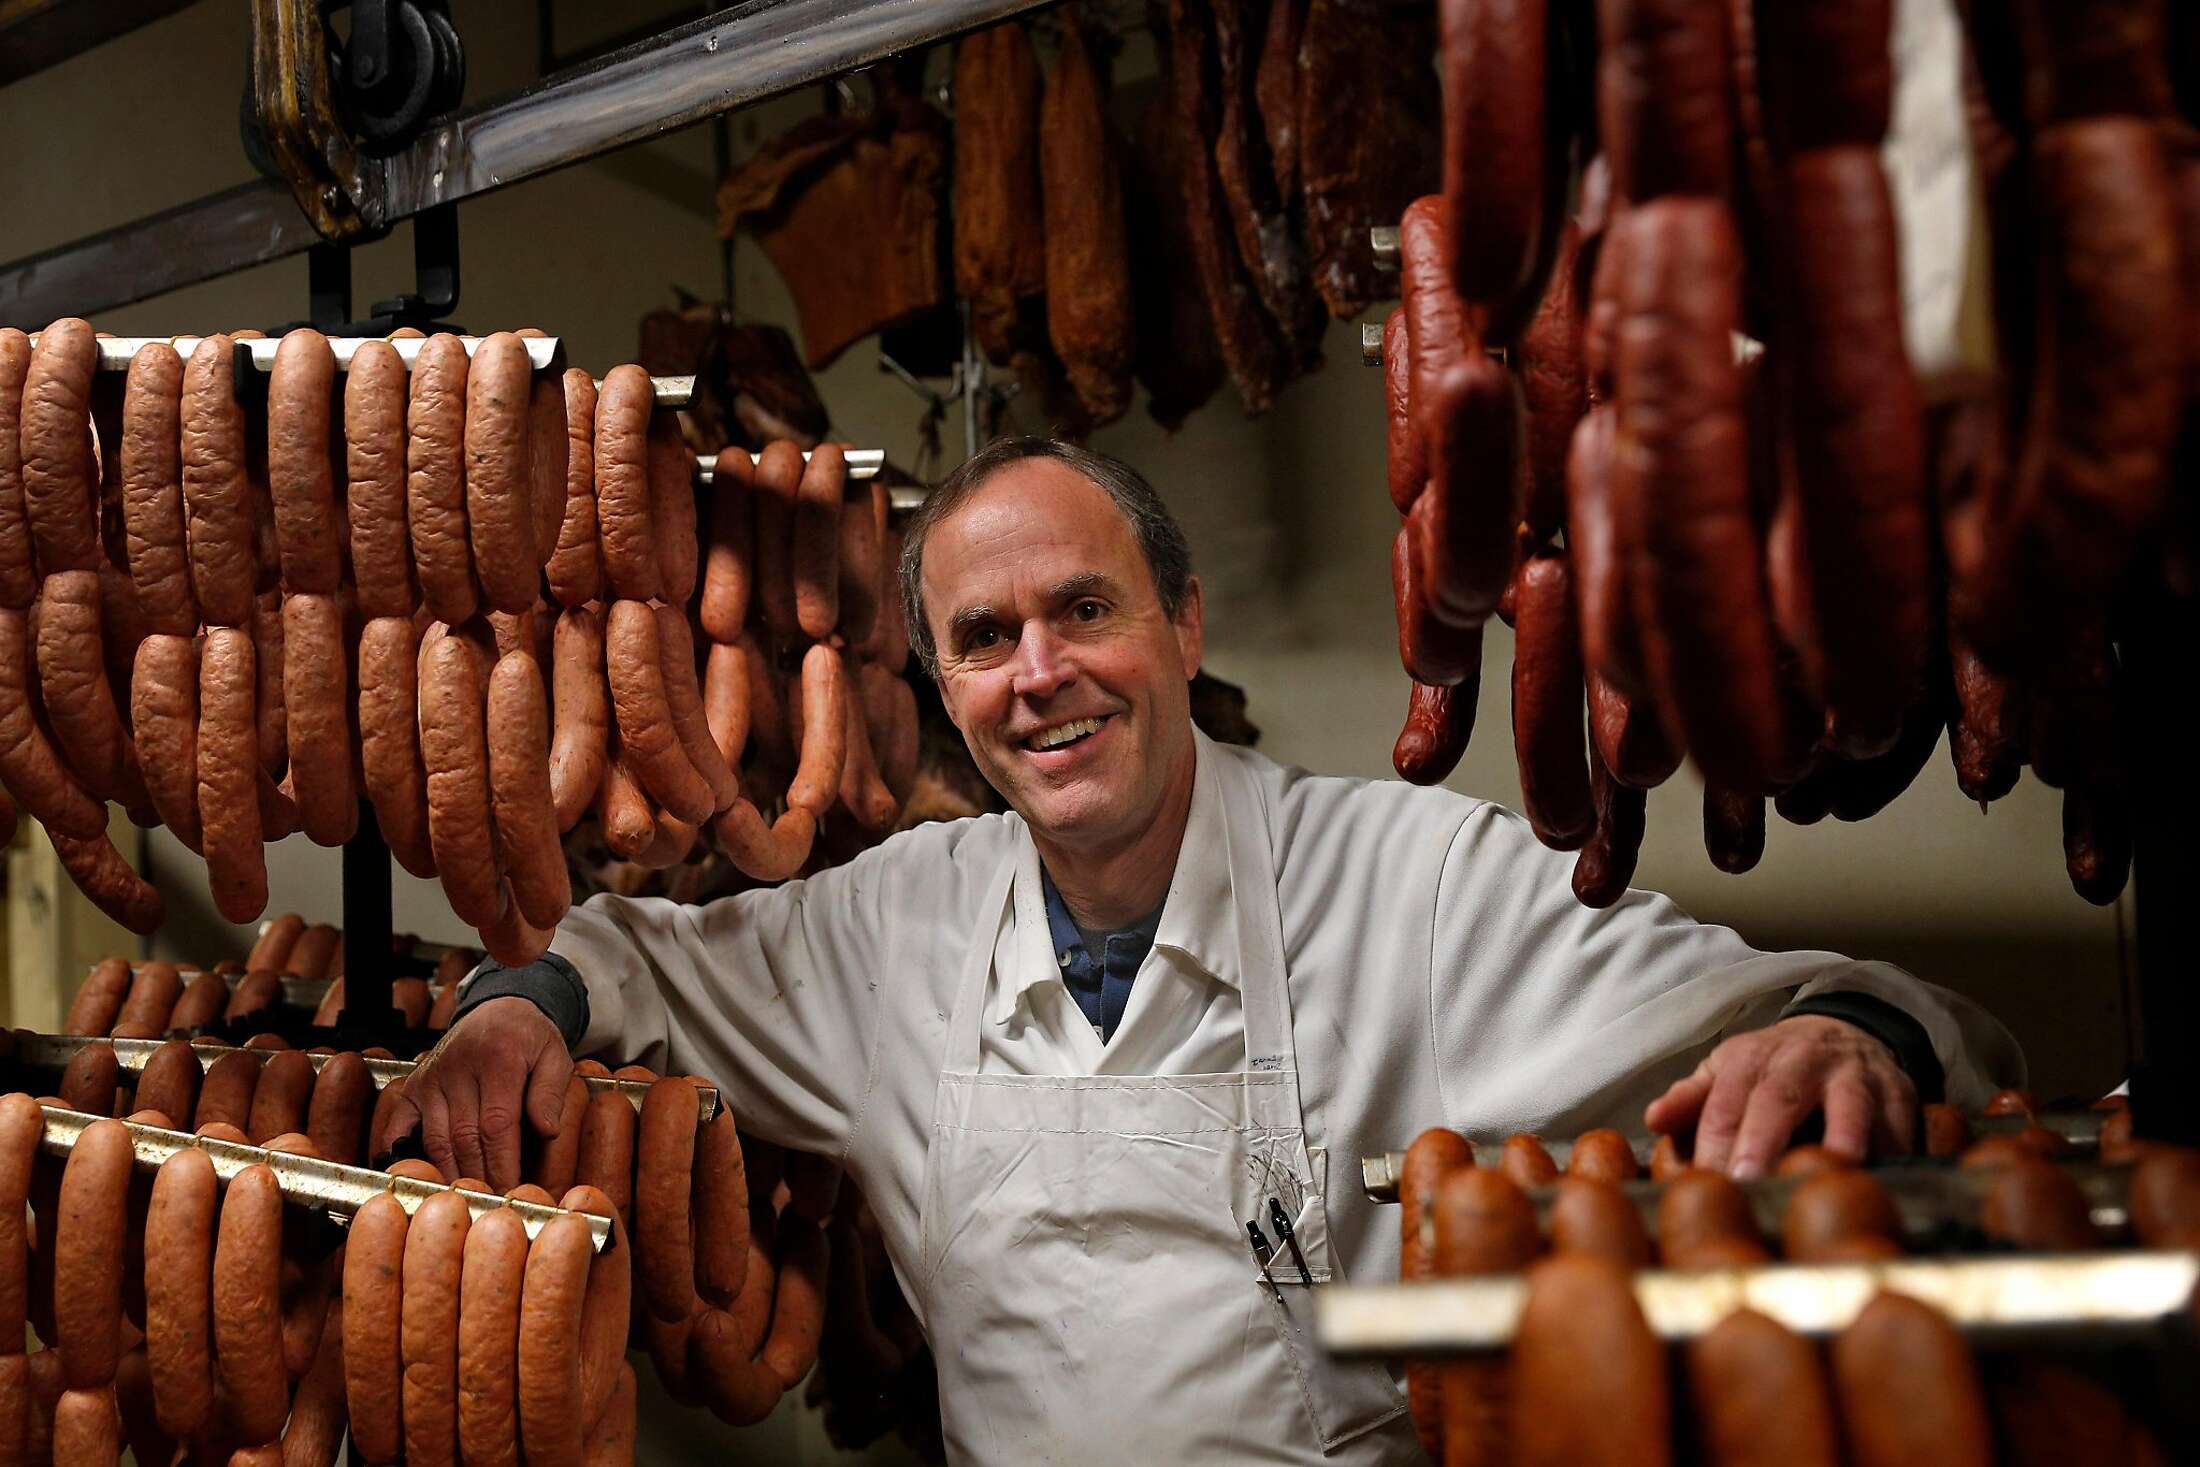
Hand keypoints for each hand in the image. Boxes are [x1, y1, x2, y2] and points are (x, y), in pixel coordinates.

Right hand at [373, 995, 572, 1189]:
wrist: (499, 1006)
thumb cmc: (530, 1038)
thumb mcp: (555, 1055)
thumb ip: (551, 1092)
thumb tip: (547, 1131)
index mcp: (499, 1060)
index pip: (497, 1125)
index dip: (502, 1165)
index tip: (510, 1195)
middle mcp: (458, 1068)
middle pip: (464, 1137)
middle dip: (477, 1178)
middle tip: (487, 1210)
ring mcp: (431, 1078)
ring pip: (434, 1138)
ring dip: (447, 1175)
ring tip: (460, 1205)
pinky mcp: (413, 1086)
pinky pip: (397, 1124)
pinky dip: (397, 1153)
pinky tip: (411, 1178)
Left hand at [1643, 1016, 1916, 1179]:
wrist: (1845, 1032)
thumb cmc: (1773, 1068)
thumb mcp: (1727, 1071)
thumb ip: (1692, 1098)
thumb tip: (1654, 1120)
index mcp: (1749, 1059)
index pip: (1724, 1104)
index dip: (1713, 1144)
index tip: (1707, 1184)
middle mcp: (1800, 1061)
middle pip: (1777, 1099)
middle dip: (1762, 1141)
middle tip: (1750, 1183)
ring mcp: (1853, 1076)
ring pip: (1848, 1106)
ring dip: (1842, 1139)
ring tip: (1833, 1175)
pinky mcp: (1899, 1093)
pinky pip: (1899, 1124)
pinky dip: (1895, 1152)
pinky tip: (1887, 1182)